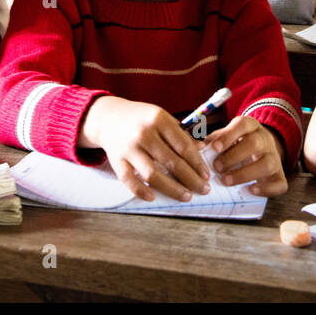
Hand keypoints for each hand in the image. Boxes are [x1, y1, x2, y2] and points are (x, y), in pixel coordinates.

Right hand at [81, 96, 209, 201]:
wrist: (108, 117)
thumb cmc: (141, 119)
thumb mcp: (162, 118)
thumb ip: (181, 133)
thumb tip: (202, 148)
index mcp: (159, 119)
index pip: (183, 146)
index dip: (197, 163)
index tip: (206, 176)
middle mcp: (144, 133)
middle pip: (172, 162)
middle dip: (191, 179)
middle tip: (203, 190)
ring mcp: (129, 148)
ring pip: (152, 174)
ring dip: (172, 188)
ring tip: (186, 196)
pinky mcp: (116, 160)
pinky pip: (129, 180)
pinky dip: (141, 191)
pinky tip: (153, 197)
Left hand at [206, 116, 287, 196]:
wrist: (260, 150)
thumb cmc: (235, 145)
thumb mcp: (224, 138)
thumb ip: (211, 142)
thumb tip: (196, 148)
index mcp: (250, 126)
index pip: (242, 124)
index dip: (228, 135)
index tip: (214, 148)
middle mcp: (265, 140)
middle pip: (254, 144)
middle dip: (234, 156)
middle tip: (217, 168)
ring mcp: (274, 158)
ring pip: (268, 164)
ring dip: (245, 174)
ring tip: (226, 181)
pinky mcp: (280, 175)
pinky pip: (280, 183)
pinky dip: (267, 189)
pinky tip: (251, 190)